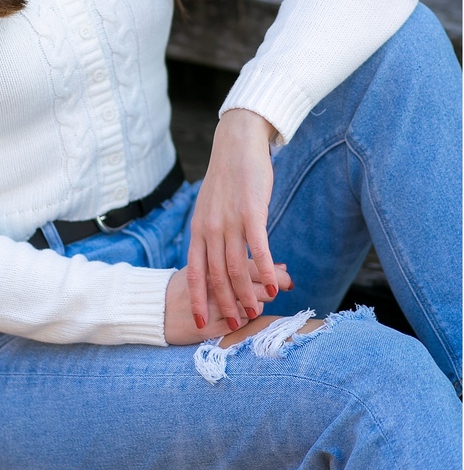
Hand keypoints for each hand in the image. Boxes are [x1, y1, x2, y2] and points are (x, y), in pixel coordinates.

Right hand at [164, 262, 290, 344]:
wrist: (154, 305)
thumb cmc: (186, 284)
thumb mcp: (207, 267)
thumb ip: (242, 265)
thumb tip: (279, 266)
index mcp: (211, 260)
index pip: (250, 263)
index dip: (273, 271)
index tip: (286, 277)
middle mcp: (212, 279)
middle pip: (253, 283)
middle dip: (274, 286)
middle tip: (285, 287)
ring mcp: (210, 303)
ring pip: (248, 304)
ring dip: (260, 304)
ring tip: (260, 304)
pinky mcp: (208, 325)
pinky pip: (239, 323)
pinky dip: (247, 320)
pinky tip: (246, 317)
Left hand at [187, 108, 281, 332]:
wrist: (236, 144)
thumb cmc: (226, 179)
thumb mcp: (209, 207)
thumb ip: (210, 233)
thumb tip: (216, 259)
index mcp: (198, 229)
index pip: (193, 271)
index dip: (197, 298)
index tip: (200, 322)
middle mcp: (210, 228)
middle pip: (215, 275)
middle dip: (224, 303)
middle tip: (234, 324)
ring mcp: (230, 221)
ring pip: (236, 267)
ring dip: (247, 293)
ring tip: (256, 312)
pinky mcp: (251, 212)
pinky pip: (258, 247)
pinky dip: (266, 269)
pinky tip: (275, 286)